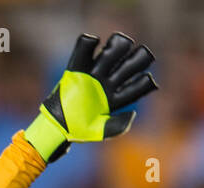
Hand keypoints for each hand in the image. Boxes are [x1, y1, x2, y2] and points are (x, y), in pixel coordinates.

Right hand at [24, 32, 157, 161]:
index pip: (135, 88)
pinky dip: (88, 43)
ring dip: (118, 47)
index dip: (143, 83)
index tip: (147, 79)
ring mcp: (92, 75)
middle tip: (142, 53)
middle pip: (127, 67)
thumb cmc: (78, 130)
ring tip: (123, 43)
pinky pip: (84, 52)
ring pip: (110, 55)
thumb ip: (117, 126)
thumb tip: (133, 114)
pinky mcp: (76, 69)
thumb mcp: (98, 131)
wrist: (56, 126)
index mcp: (115, 99)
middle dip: (137, 60)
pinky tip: (94, 41)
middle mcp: (106, 84)